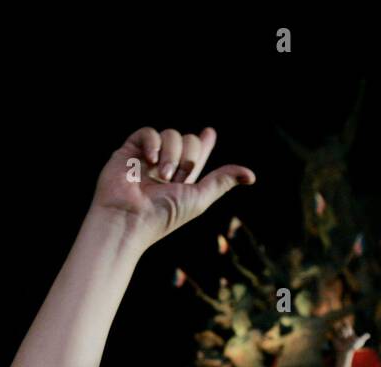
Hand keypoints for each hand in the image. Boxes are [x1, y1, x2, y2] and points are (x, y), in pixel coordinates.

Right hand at [90, 127, 255, 249]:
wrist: (128, 219)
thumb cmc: (163, 215)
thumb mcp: (199, 198)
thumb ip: (222, 182)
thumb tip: (252, 176)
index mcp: (181, 181)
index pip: (196, 155)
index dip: (203, 144)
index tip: (209, 133)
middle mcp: (164, 168)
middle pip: (188, 141)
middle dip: (189, 156)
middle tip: (178, 177)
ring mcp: (146, 159)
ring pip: (171, 135)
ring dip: (172, 154)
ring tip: (162, 176)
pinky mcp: (128, 152)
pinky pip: (148, 132)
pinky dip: (153, 142)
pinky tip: (150, 159)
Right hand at [328, 316, 369, 354]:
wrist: (346, 352)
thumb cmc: (353, 348)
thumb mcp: (359, 341)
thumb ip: (363, 337)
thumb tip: (369, 334)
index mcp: (350, 333)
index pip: (348, 326)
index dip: (347, 325)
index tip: (348, 327)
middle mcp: (345, 333)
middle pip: (344, 327)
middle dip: (345, 330)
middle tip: (347, 336)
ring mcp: (340, 336)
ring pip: (340, 330)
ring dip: (341, 333)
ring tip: (343, 338)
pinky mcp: (335, 339)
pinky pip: (334, 334)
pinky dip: (336, 335)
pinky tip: (338, 337)